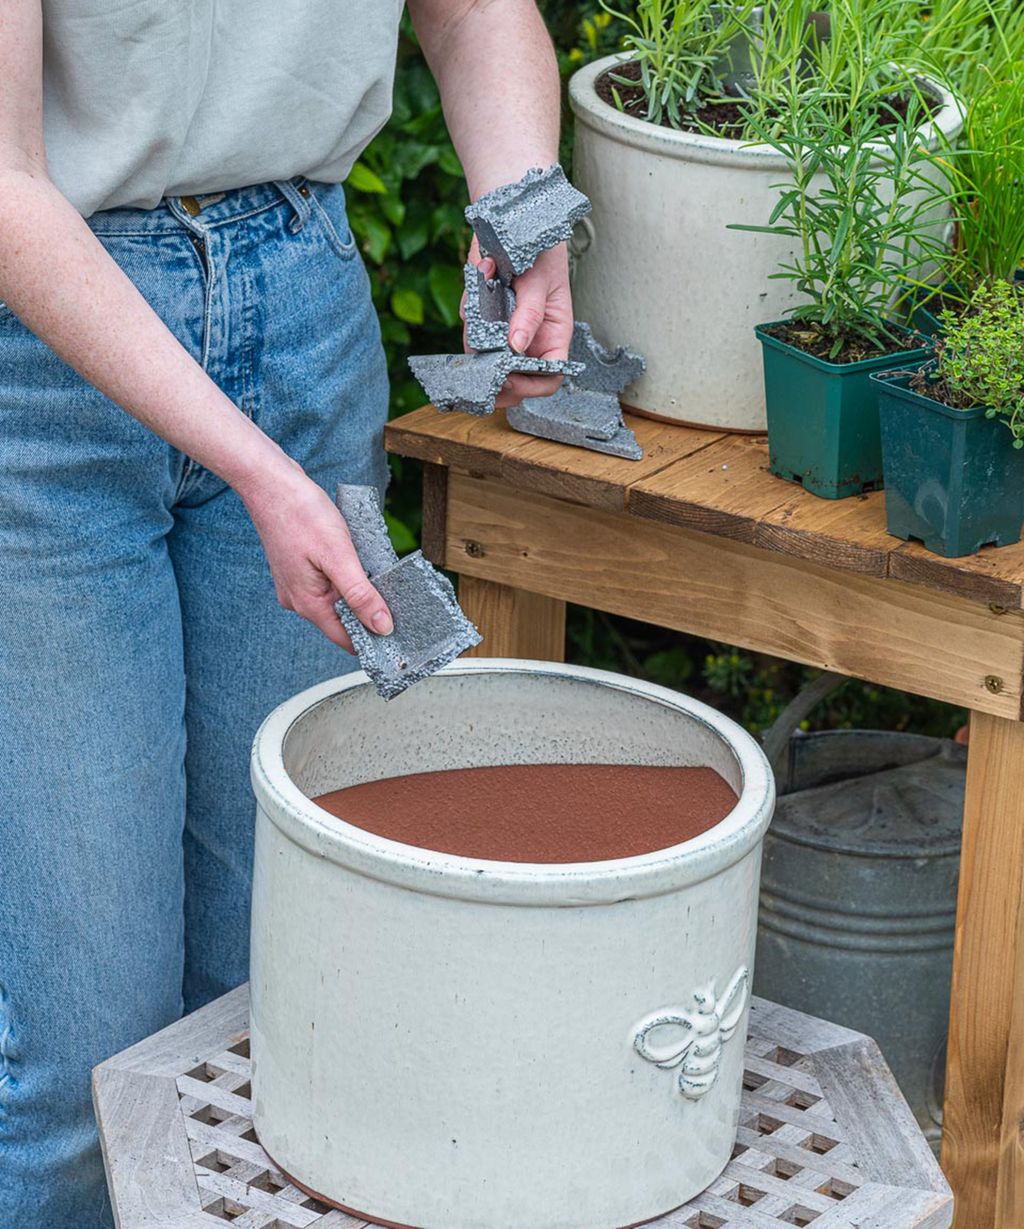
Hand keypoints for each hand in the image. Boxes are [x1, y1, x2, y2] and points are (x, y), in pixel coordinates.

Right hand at [240, 458, 392, 651]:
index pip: (346, 639)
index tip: (400, 629)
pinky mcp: (299, 568)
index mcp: (308, 603)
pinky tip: (355, 558)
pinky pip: (328, 582)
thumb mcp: (339, 556)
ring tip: (373, 569)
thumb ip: (360, 594)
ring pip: (336, 599)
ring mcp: (297, 584)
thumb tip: (382, 627)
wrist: (270, 483)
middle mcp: (299, 599)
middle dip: (368, 611)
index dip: (373, 637)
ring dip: (357, 589)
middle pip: (343, 620)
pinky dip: (345, 575)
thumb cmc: (300, 514)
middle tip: (394, 594)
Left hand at [464, 238, 573, 407]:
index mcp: (553, 334)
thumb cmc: (540, 251)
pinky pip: (475, 335)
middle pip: (518, 379)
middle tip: (482, 377)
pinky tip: (476, 300)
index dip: (531, 385)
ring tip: (475, 336)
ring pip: (492, 360)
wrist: (515, 223)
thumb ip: (530, 313)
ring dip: (479, 354)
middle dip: (499, 382)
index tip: (510, 377)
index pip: (549, 376)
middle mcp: (531, 338)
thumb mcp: (539, 281)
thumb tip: (517, 345)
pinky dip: (470, 326)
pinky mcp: (488, 320)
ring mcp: (508, 331)